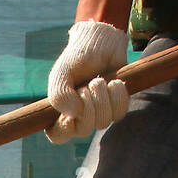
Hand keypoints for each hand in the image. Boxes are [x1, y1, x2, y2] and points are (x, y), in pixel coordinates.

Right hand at [45, 20, 129, 144]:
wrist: (102, 41)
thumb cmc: (78, 57)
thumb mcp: (62, 73)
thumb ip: (60, 95)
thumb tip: (74, 115)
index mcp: (61, 110)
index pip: (58, 135)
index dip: (64, 131)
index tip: (68, 118)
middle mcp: (79, 117)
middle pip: (84, 130)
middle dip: (88, 105)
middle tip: (87, 84)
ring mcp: (99, 113)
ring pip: (102, 122)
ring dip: (102, 97)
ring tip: (99, 79)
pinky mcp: (116, 107)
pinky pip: (119, 113)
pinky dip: (118, 95)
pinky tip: (114, 82)